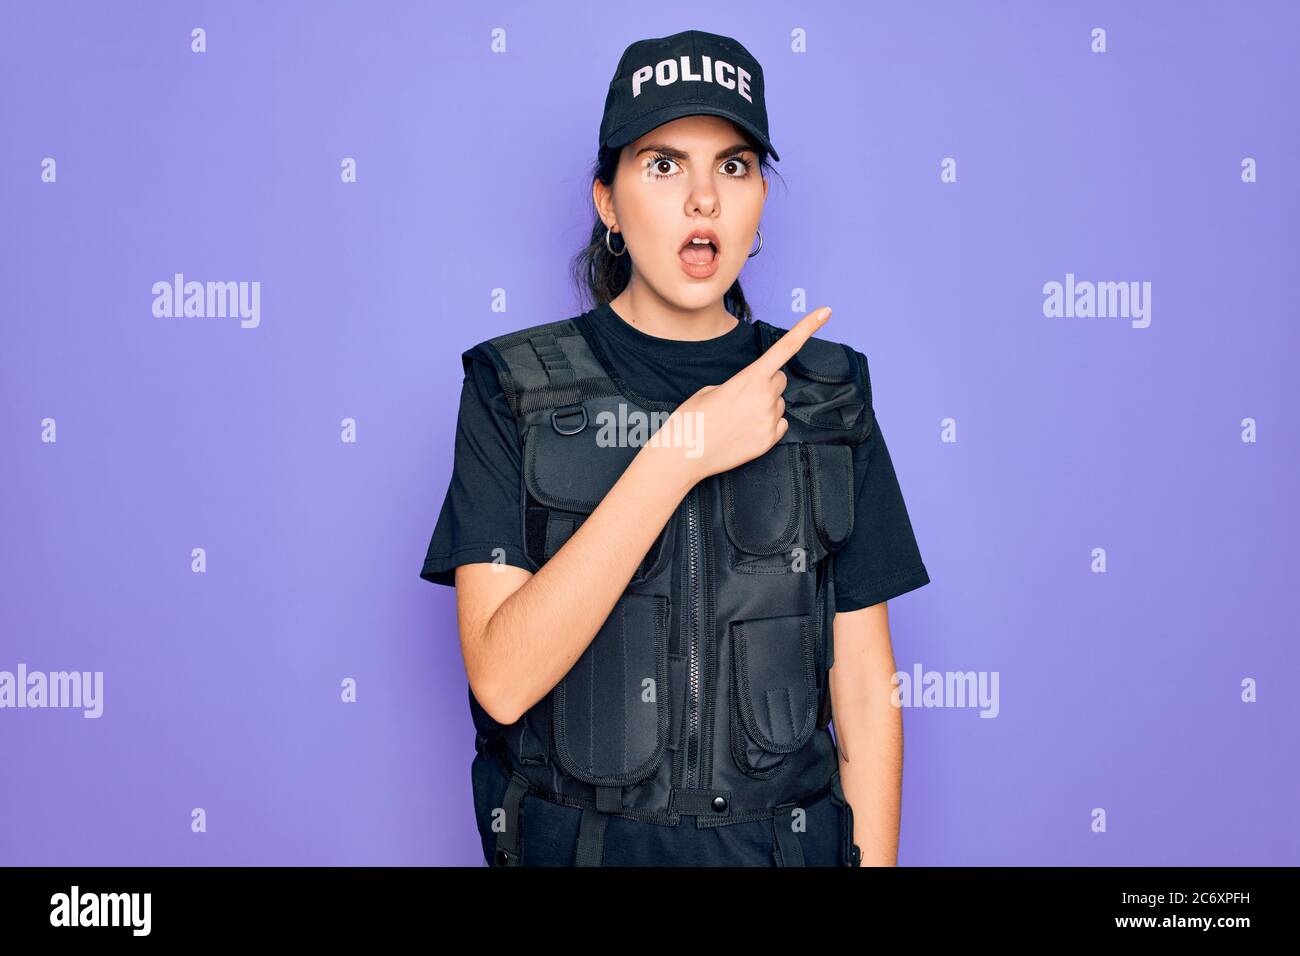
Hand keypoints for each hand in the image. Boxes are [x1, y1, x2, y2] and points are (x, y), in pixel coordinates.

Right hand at [660, 306, 831, 484]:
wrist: (685, 454)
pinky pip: (779, 424)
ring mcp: (770, 420)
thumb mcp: (712, 389)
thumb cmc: (693, 418)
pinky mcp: (769, 440)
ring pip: (779, 403)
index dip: (808, 327)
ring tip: (739, 418)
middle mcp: (766, 397)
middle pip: (780, 379)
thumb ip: (741, 384)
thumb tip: (754, 393)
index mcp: (751, 378)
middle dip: (767, 382)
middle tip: (743, 396)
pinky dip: (767, 425)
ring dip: (765, 406)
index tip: (825, 312)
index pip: (786, 347)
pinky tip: (746, 431)